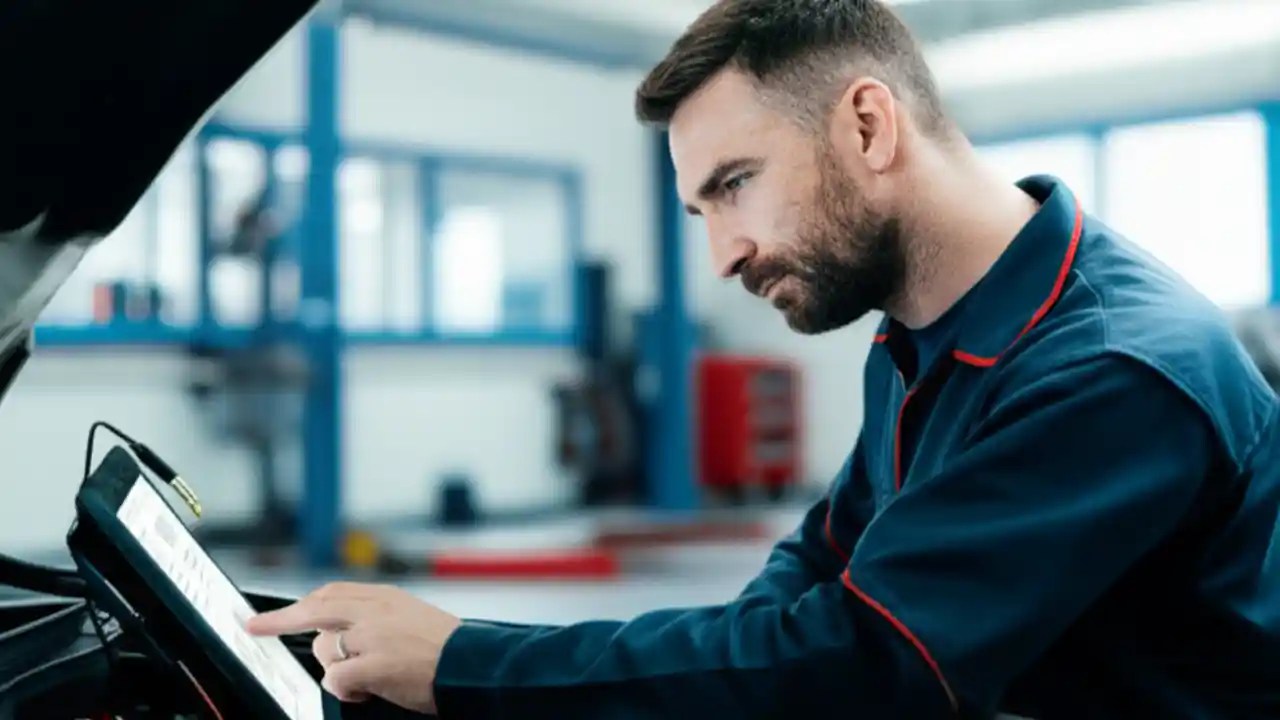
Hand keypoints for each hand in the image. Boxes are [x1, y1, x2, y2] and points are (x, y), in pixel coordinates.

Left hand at [245, 582, 461, 713]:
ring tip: (365, 680)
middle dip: (280, 618)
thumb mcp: (413, 618)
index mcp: (386, 597)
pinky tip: (366, 692)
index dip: (302, 602)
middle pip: (315, 607)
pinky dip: (345, 689)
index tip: (280, 610)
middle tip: (256, 627)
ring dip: (335, 668)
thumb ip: (379, 618)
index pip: (333, 591)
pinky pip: (336, 677)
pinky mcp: (374, 663)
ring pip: (325, 648)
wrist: (474, 665)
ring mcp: (374, 635)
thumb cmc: (448, 651)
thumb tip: (342, 633)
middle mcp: (376, 610)